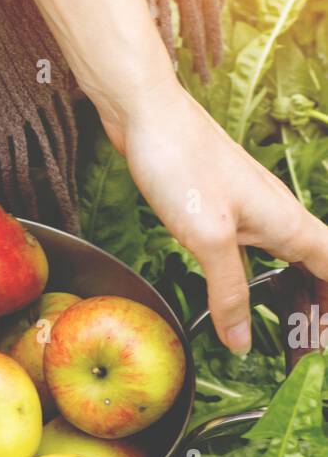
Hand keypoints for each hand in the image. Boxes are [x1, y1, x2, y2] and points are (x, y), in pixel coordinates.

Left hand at [108, 80, 327, 352]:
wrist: (146, 113)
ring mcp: (250, 209)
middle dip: (316, 302)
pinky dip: (257, 276)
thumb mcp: (208, 239)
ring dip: (290, 290)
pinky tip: (242, 290)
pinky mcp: (222, 206)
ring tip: (284, 326)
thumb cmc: (182, 165)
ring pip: (286, 256)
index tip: (323, 337)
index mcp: (286, 222)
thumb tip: (242, 341)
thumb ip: (228, 290)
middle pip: (316, 265)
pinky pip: (254, 249)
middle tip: (306, 343)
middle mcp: (276, 214)